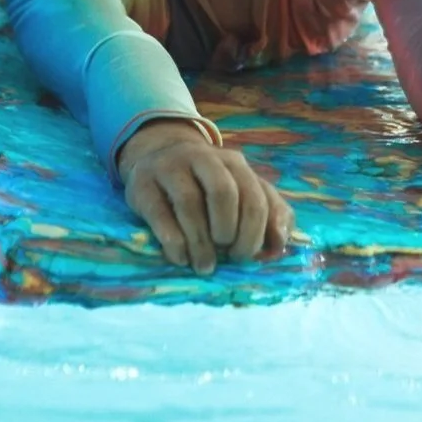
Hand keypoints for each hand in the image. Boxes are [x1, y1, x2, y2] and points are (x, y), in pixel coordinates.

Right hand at [115, 119, 293, 274]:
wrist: (158, 155)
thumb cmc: (208, 184)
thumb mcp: (242, 189)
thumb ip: (270, 212)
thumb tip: (279, 245)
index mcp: (234, 162)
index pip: (253, 196)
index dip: (254, 232)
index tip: (245, 256)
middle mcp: (203, 158)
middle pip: (223, 193)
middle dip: (229, 232)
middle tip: (227, 258)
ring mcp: (170, 168)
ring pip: (189, 203)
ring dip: (201, 242)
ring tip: (205, 266)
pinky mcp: (142, 185)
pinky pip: (159, 214)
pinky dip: (174, 242)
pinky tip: (181, 258)